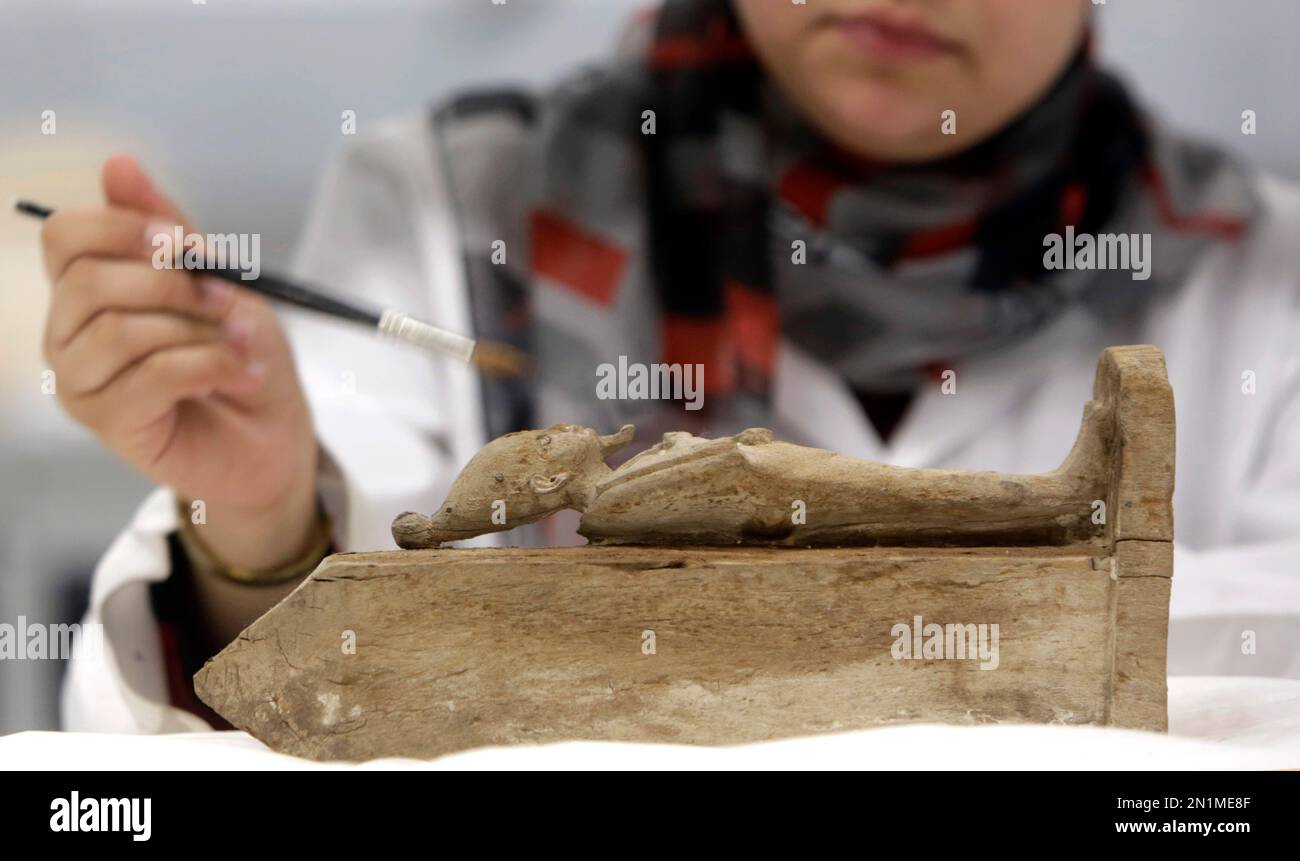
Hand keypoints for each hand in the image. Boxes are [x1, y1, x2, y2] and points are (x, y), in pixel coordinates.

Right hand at [41, 154, 318, 570]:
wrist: (275, 435)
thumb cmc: (242, 354)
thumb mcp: (220, 280)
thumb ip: (168, 230)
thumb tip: (118, 163)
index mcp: (87, 287)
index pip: (65, 235)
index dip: (125, 229)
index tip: (184, 244)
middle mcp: (68, 332)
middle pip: (89, 280)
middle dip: (173, 284)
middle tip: (223, 302)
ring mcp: (81, 380)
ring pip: (120, 331)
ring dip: (196, 332)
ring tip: (236, 345)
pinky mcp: (109, 423)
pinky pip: (150, 375)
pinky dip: (207, 366)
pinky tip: (233, 374)